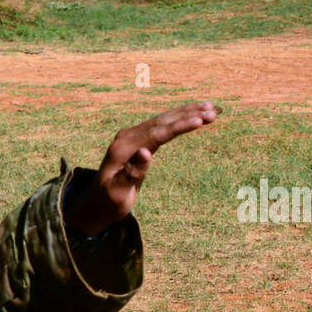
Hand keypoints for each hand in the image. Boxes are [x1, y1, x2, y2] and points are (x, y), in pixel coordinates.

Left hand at [66, 101, 218, 236]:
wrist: (96, 203)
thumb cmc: (108, 202)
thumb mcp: (118, 193)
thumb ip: (132, 173)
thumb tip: (146, 152)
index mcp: (123, 149)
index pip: (157, 134)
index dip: (179, 126)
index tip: (201, 121)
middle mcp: (126, 138)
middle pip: (162, 122)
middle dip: (189, 115)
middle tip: (214, 112)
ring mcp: (131, 137)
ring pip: (163, 120)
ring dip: (187, 113)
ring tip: (211, 108)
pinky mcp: (136, 140)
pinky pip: (161, 125)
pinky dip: (179, 119)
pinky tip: (193, 115)